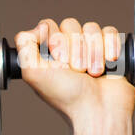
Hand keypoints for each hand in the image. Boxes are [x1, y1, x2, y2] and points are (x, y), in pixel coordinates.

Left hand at [14, 17, 134, 134]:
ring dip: (93, 51)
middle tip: (76, 71)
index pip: (49, 26)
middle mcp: (68, 49)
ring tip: (92, 73)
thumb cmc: (66, 97)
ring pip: (91, 28)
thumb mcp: (33, 73)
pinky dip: (109, 47)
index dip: (55, 40)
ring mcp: (89, 48)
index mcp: (48, 54)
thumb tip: (31, 30)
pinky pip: (109, 31)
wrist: (98, 110)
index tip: (58, 60)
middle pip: (70, 25)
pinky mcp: (110, 48)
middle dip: (75, 49)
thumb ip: (24, 48)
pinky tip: (108, 65)